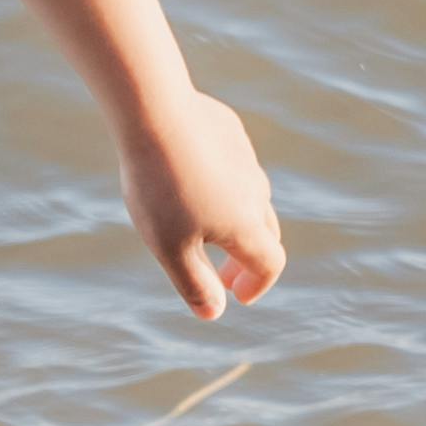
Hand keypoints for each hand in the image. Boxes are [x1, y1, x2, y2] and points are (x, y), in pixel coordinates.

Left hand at [120, 88, 283, 319]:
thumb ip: (194, 284)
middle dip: (247, 259)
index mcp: (246, 224)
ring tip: (201, 229)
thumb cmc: (159, 186)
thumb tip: (215, 313)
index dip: (257, 285)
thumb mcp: (169, 247)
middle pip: (265, 233)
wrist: (156, 113)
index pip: (269, 264)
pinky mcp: (230, 132)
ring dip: (236, 221)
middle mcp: (255, 192)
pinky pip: (234, 166)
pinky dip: (222, 185)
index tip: (235, 296)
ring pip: (251, 196)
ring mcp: (245, 158)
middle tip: (220, 276)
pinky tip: (190, 181)